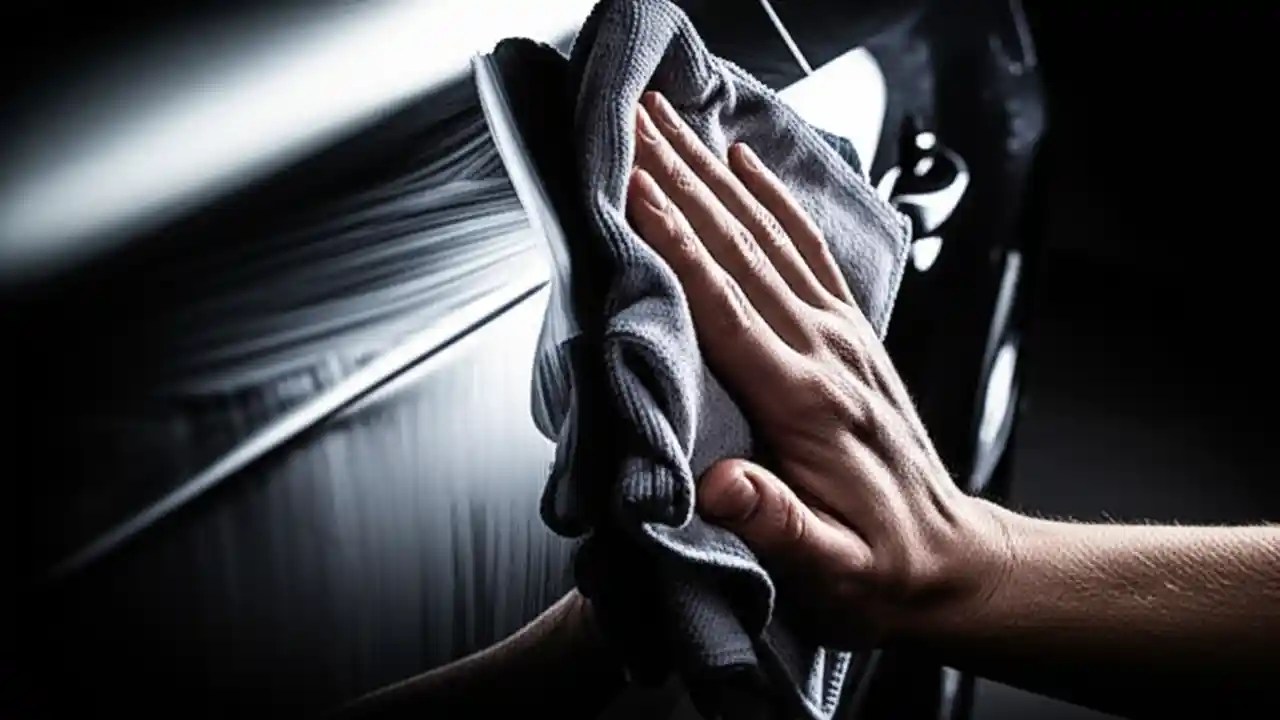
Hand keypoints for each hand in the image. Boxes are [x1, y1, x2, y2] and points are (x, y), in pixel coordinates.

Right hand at [625, 92, 1010, 647]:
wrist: (950, 563)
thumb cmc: (878, 572)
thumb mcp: (830, 570)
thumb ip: (778, 525)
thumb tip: (721, 487)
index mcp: (806, 403)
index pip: (727, 307)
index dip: (676, 243)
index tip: (632, 185)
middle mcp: (826, 353)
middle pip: (741, 248)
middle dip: (683, 179)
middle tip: (634, 120)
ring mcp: (843, 337)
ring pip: (770, 236)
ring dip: (716, 175)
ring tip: (671, 123)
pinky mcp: (852, 336)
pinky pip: (808, 250)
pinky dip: (774, 199)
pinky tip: (745, 164)